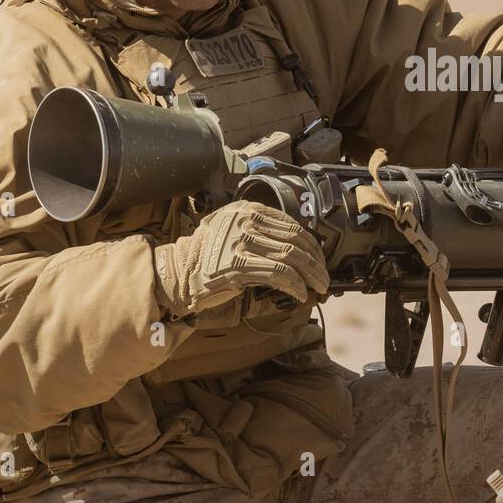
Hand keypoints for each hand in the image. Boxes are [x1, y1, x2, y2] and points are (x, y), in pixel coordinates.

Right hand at [152, 200, 328, 318]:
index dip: (312, 245)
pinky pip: (277, 274)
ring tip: (318, 288)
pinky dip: (294, 285)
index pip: (291, 225)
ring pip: (290, 256)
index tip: (320, 261)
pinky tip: (300, 293)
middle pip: (294, 240)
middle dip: (315, 262)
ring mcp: (240, 241)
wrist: (179, 273)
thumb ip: (264, 234)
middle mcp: (245, 221)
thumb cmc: (211, 257)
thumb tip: (301, 251)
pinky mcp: (237, 264)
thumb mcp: (236, 232)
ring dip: (310, 275)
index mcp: (248, 209)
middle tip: (324, 278)